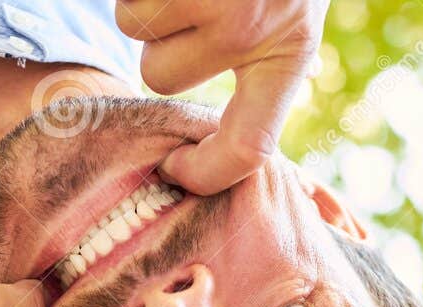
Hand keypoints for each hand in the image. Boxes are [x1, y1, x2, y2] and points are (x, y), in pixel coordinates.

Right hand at [117, 0, 326, 193]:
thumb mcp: (290, 25)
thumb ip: (258, 89)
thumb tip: (190, 162)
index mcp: (287, 53)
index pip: (250, 146)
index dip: (207, 173)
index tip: (176, 169)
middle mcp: (249, 28)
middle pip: (159, 76)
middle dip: (163, 40)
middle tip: (196, 0)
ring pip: (132, 26)